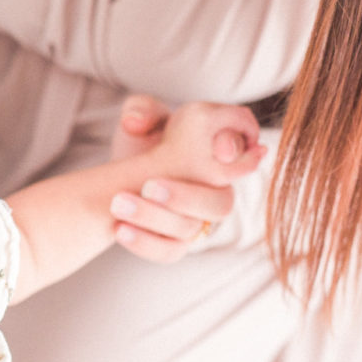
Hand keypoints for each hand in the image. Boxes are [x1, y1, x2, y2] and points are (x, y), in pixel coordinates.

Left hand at [108, 95, 265, 261]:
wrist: (118, 175)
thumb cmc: (142, 142)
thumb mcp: (141, 119)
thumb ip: (143, 110)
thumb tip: (137, 122)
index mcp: (217, 154)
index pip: (244, 151)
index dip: (234, 148)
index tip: (218, 151)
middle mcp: (215, 190)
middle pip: (221, 203)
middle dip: (186, 196)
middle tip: (150, 185)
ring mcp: (198, 220)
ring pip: (191, 229)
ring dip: (153, 217)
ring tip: (119, 203)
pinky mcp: (175, 242)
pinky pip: (169, 252)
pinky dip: (144, 243)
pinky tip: (119, 229)